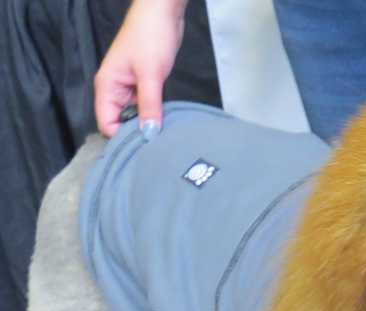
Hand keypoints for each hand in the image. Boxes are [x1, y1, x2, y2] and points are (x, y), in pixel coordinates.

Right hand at [94, 0, 188, 136]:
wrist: (162, 12)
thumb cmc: (151, 38)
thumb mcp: (151, 74)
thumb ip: (149, 105)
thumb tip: (149, 134)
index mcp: (107, 86)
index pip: (106, 123)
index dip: (122, 137)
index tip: (142, 149)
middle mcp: (115, 89)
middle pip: (120, 122)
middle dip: (136, 134)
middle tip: (157, 149)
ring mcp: (130, 86)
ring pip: (134, 115)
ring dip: (147, 124)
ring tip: (164, 139)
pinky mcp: (145, 83)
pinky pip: (145, 105)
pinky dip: (154, 114)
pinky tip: (166, 123)